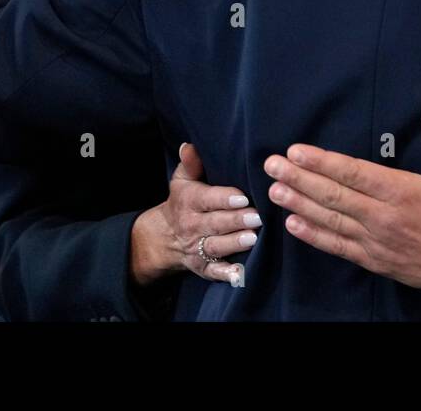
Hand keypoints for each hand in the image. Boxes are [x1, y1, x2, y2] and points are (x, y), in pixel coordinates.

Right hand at [129, 143, 260, 285]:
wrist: (163, 237)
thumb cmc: (183, 201)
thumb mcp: (182, 180)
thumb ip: (190, 163)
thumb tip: (189, 145)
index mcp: (190, 201)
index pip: (207, 199)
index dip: (224, 198)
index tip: (243, 197)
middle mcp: (192, 225)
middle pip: (215, 223)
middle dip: (236, 221)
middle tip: (257, 217)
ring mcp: (196, 248)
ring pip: (216, 246)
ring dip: (234, 243)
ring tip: (253, 238)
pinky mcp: (201, 266)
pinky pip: (213, 271)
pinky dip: (225, 274)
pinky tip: (239, 273)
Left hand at [265, 102, 420, 305]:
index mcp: (402, 192)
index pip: (353, 174)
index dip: (322, 162)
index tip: (296, 152)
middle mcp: (383, 218)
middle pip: (333, 196)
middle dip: (299, 179)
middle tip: (272, 166)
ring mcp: (376, 242)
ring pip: (330, 221)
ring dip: (299, 204)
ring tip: (273, 191)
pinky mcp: (375, 261)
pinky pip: (338, 247)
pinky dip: (314, 236)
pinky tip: (294, 224)